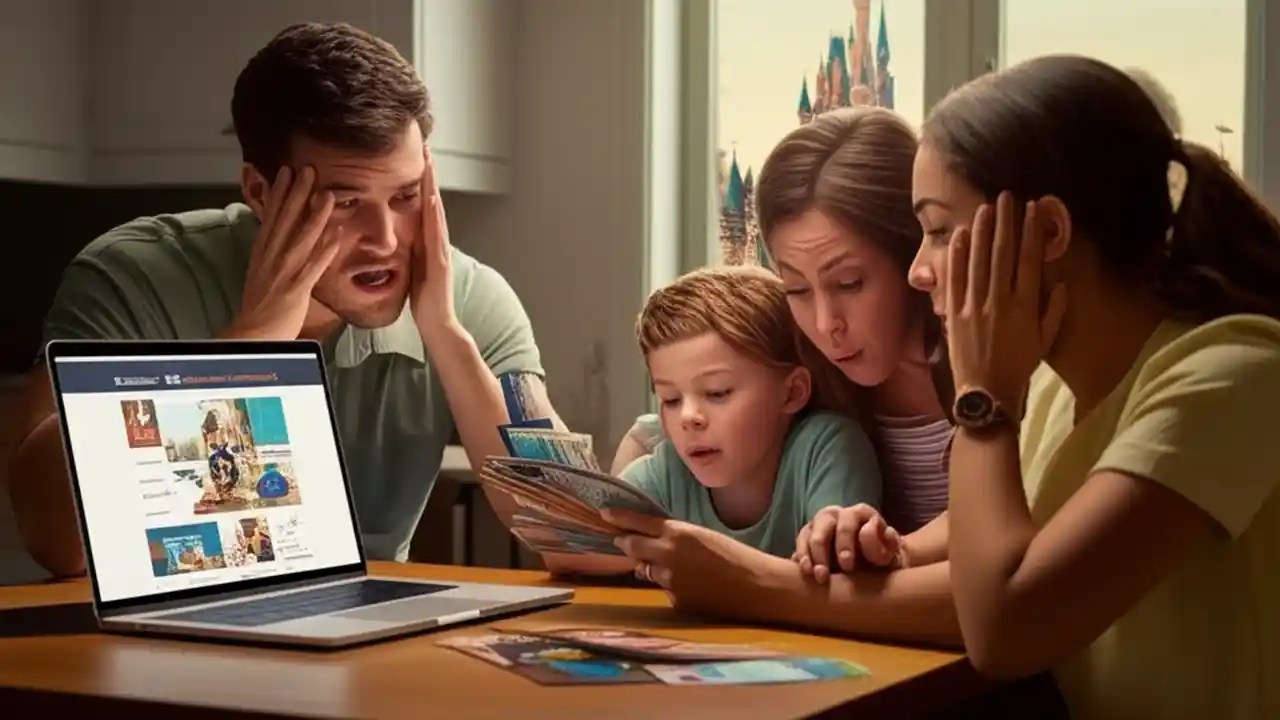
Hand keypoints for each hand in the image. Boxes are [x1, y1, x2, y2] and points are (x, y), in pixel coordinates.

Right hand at [229, 166, 346, 339]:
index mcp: (262, 253)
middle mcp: (271, 258)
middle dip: (296, 194)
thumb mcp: (263, 271)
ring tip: (327, 194)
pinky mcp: (295, 290)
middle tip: (307, 169)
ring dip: (314, 215)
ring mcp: (283, 273)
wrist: (253, 335)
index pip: (271, 216)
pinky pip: (312, 267)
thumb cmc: (261, 306)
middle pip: (285, 220)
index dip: (279, 193)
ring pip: (300, 238)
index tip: (287, 171)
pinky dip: (324, 249)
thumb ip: (273, 251)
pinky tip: (336, 234)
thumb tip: (283, 233)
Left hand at [411, 145, 458, 342]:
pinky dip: (434, 214)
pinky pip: (436, 233)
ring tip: (429, 163)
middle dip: (429, 175)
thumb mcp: (412, 269)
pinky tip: (430, 198)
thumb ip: (410, 251)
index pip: (423, 206)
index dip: (420, 182)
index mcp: (428, 243)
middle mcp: (437, 241)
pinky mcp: (439, 261)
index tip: (417, 159)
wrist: (437, 324)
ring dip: (433, 187)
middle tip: (426, 147)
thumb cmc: (424, 301)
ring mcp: (440, 250)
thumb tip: (397, 237)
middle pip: (433, 201)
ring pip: (437, 212)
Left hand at [605, 509, 773, 613]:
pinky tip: (693, 586)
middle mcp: (668, 554)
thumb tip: (653, 547)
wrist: (756, 585)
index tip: (604, 514)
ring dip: (652, 568)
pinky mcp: (675, 600)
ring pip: (647, 571)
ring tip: (679, 568)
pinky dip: (671, 586)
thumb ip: (676, 539)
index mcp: (678, 532)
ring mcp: (669, 579)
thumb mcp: (704, 536)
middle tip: (621, 541)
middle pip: (632, 547)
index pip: (639, 523)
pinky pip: (664, 590)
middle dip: (626, 543)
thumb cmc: (736, 555)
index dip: (619, 518)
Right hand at [792, 504, 904, 583]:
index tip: (848, 566)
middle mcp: (836, 514)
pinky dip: (799, 559)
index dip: (846, 544)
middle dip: (822, 552)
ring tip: (812, 576)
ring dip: (808, 556)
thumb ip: (887, 543)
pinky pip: (798, 545)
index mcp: (860, 513)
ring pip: (807, 534)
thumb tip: (870, 527)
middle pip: (823, 526)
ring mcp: (819, 525)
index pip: (848, 523)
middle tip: (824, 576)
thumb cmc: (884, 558)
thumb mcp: (892, 553)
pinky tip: (803, 573)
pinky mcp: (806, 539)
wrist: (875, 567)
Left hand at [946, 192, 1067, 416]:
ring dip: (980, 232)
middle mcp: (1000, 302)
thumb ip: (1054, 310)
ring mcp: (974, 307)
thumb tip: (1059, 282)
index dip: (1031, 232)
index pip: (1029, 260)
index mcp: (1025, 307)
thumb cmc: (1019, 366)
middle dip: (1004, 222)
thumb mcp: (1045, 340)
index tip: (1032, 209)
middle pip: (1002, 254)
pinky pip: (954, 281)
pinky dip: (955, 257)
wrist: (987, 392)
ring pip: (977, 262)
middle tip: (1005, 196)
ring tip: (984, 208)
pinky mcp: (952, 315)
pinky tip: (958, 237)